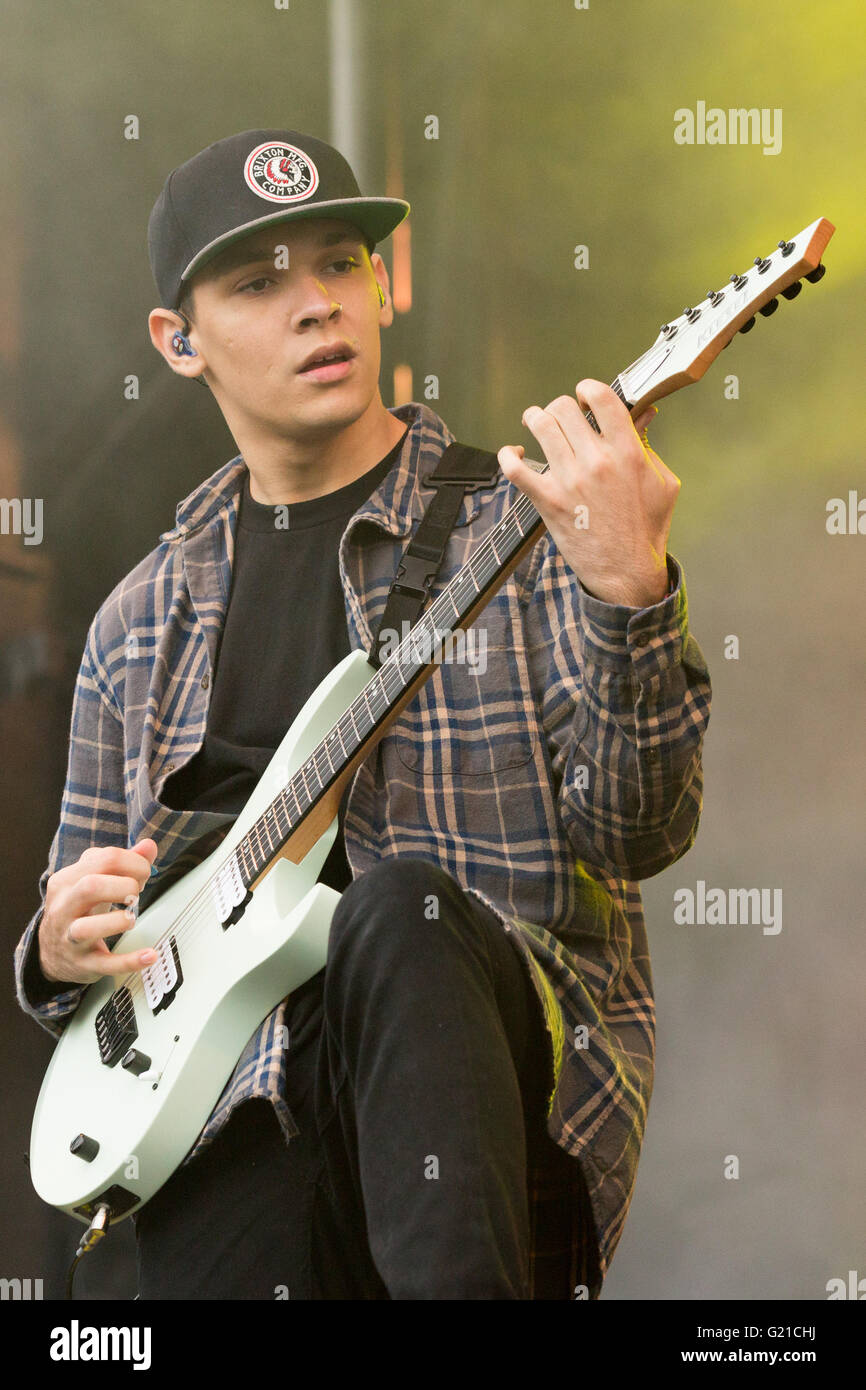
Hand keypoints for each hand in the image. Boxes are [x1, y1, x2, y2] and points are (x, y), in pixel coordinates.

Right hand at [38, 839, 158, 984]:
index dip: (134, 863)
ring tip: (132, 919)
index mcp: (68, 880)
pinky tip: (149, 955)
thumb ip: (123, 862)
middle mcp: (65, 907)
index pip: (103, 859)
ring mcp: (71, 937)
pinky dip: (130, 960)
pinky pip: (105, 964)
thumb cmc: (79, 910)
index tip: (144, 873)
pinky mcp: (83, 964)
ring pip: (87, 928)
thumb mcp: (95, 881)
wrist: (53, 953)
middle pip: (90, 886)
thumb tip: (149, 845)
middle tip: (136, 895)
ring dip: (118, 921)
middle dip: (124, 886)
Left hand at [497, 380, 680, 607]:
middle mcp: (597, 461)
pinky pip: (515, 468)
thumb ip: (647, 446)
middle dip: (560, 407)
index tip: (584, 397)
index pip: (601, 398)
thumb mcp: (662, 482)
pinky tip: (513, 453)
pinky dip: (508, 455)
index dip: (587, 389)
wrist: (627, 571)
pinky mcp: (548, 500)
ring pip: (540, 426)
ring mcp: (569, 480)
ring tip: (535, 423)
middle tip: (559, 417)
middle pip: (564, 408)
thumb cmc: (647, 528)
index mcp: (628, 452)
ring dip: (534, 419)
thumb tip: (643, 415)